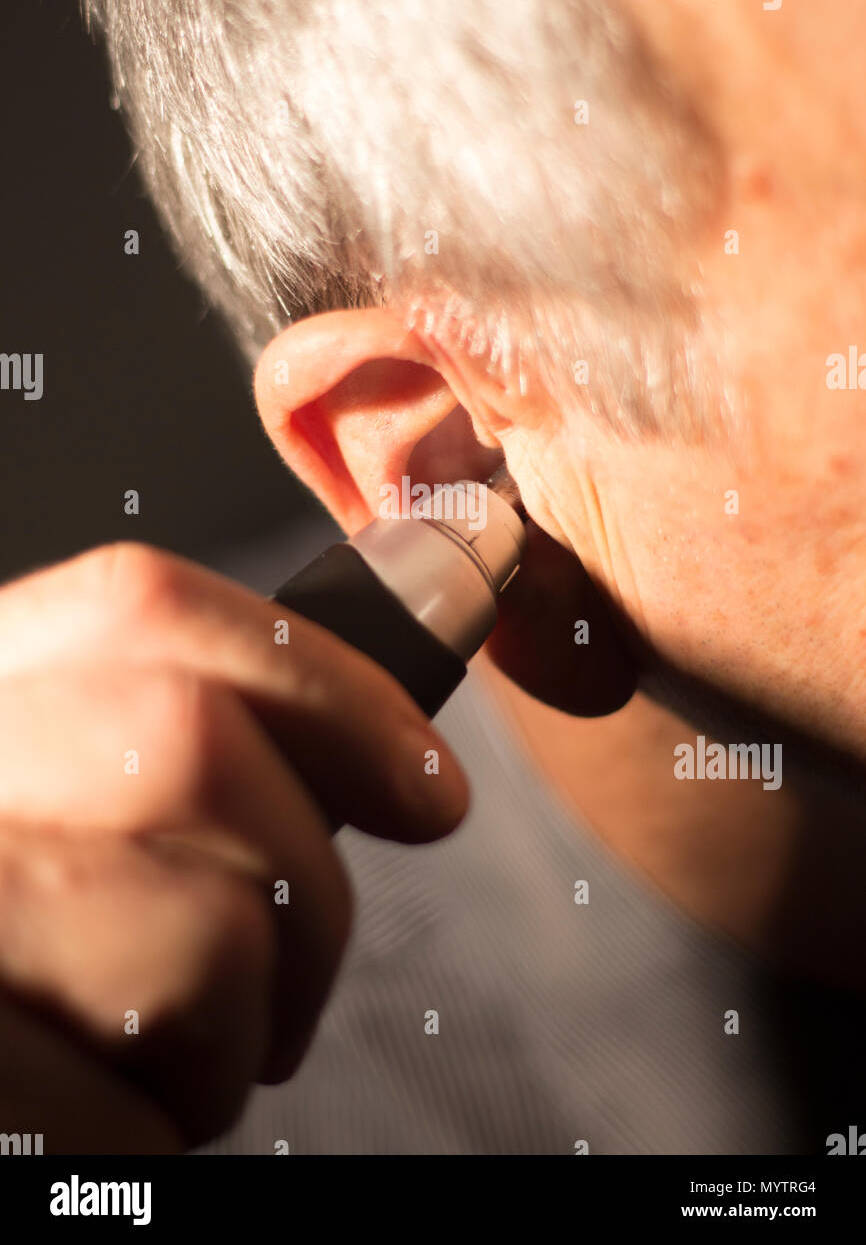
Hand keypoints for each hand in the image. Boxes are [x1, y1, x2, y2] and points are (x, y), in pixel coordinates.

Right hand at [0, 543, 467, 1150]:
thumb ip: (163, 752)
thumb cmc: (30, 964)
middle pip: (195, 747)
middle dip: (310, 880)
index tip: (423, 777)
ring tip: (163, 1051)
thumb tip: (393, 759)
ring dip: (237, 1027)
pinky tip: (98, 1112)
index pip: (140, 607)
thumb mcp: (62, 813)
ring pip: (206, 934)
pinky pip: (144, 1114)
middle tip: (299, 964)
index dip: (319, 680)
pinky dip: (163, 1130)